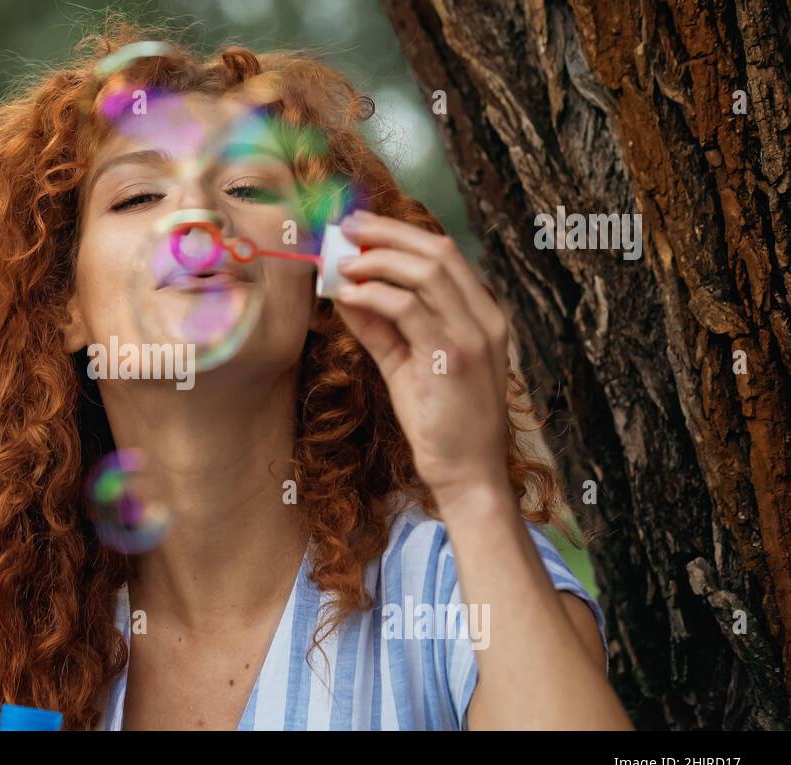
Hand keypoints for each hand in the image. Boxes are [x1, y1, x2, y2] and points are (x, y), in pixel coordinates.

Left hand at [332, 212, 511, 506]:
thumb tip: (344, 289)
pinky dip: (375, 295)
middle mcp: (484, 317)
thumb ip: (378, 325)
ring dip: (378, 260)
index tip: (360, 228)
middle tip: (346, 229)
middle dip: (387, 233)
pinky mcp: (453, 357)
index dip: (399, 234)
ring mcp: (473, 336)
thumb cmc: (439, 421)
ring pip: (427, 271)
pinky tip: (348, 296)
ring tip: (342, 264)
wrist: (466, 473)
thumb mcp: (405, 363)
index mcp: (481, 314)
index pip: (444, 255)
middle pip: (438, 251)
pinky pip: (410, 309)